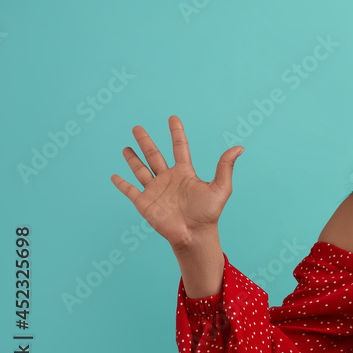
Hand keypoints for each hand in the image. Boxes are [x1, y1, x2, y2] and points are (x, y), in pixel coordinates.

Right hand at [110, 115, 242, 250]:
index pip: (179, 147)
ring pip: (140, 170)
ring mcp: (155, 190)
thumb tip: (239, 147)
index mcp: (185, 173)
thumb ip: (225, 167)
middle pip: (154, 155)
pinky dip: (121, 184)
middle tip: (137, 127)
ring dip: (132, 159)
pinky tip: (114, 176)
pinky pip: (130, 190)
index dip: (176, 132)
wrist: (194, 235)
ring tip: (126, 148)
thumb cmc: (209, 213)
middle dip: (145, 141)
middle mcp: (168, 179)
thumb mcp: (220, 188)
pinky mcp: (144, 203)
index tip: (172, 118)